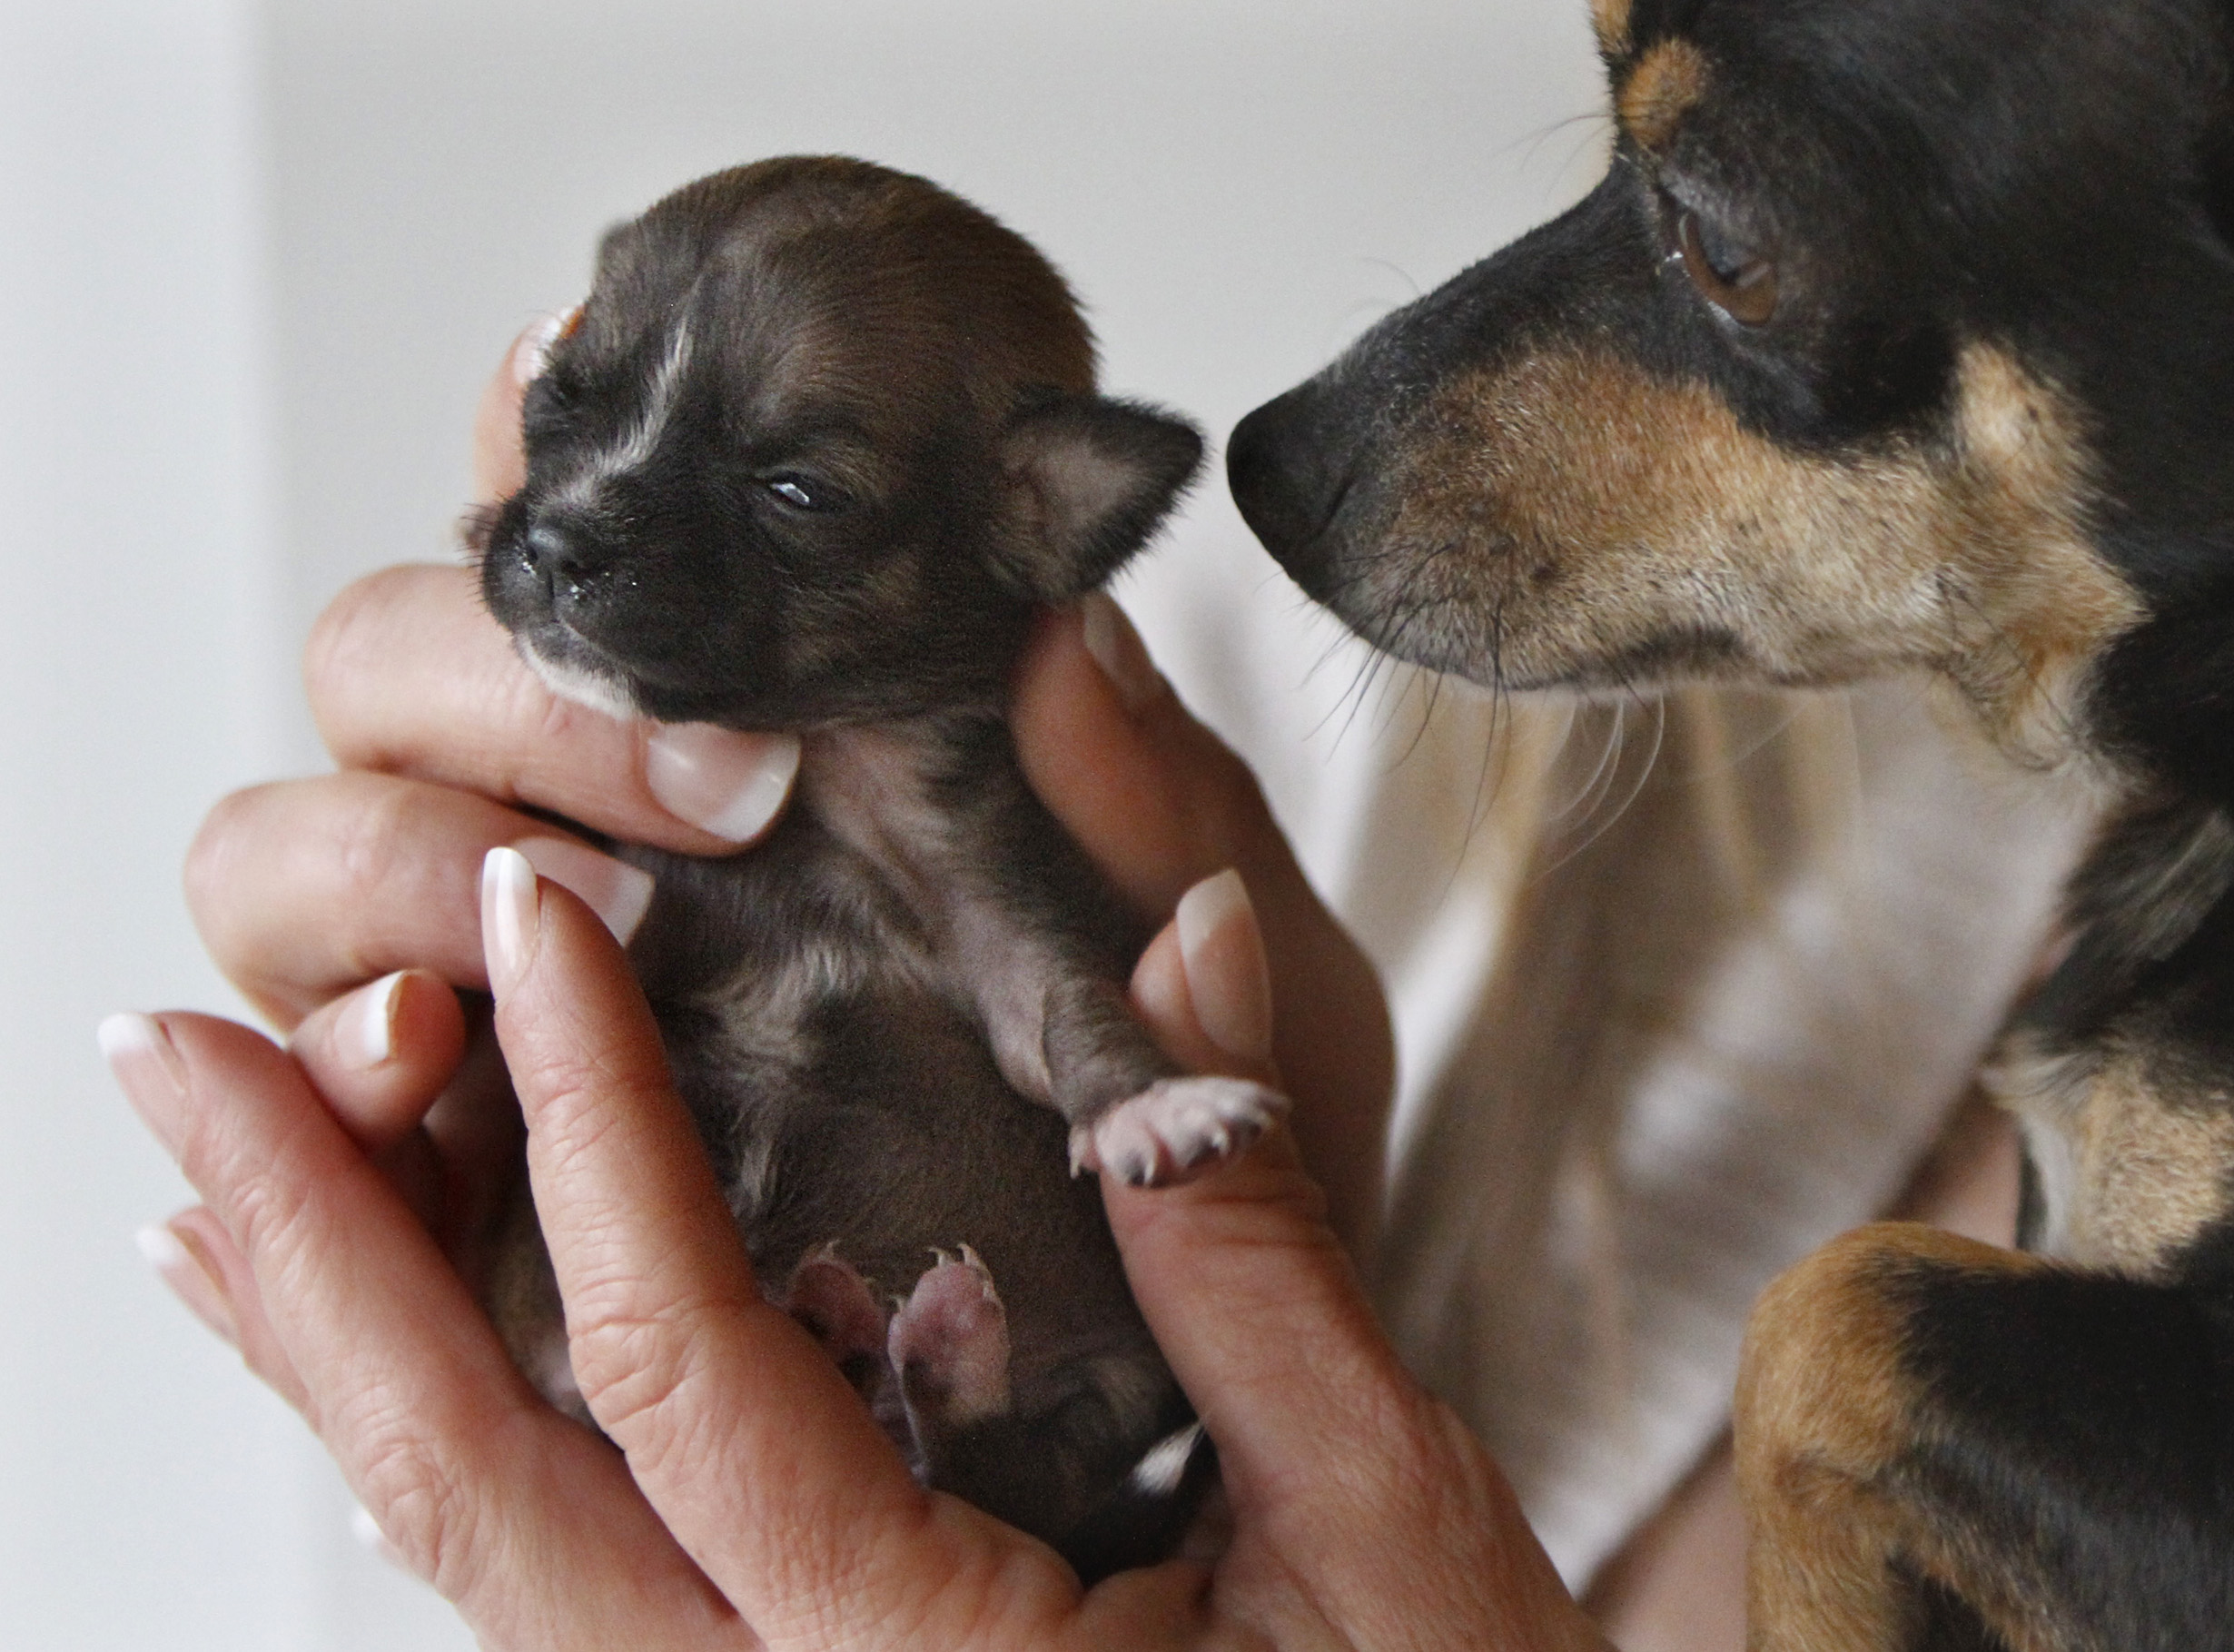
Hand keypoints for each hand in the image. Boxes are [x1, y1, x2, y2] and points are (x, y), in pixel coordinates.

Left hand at [107, 846, 1598, 1648]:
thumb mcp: (1386, 1509)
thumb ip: (1254, 1251)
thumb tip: (1173, 963)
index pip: (691, 1379)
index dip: (597, 1136)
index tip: (544, 932)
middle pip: (477, 1499)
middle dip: (313, 1260)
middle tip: (179, 1057)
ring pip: (481, 1552)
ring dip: (333, 1345)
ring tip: (216, 1169)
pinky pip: (557, 1579)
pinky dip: (445, 1438)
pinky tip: (383, 1333)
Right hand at [184, 319, 1393, 1260]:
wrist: (1184, 1393)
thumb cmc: (1202, 1152)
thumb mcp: (1252, 986)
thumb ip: (1166, 809)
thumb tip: (1066, 631)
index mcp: (775, 729)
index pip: (605, 539)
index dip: (552, 438)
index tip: (577, 378)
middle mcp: (609, 825)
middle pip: (397, 655)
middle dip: (502, 682)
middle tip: (715, 782)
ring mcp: (518, 984)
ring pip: (298, 840)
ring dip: (389, 852)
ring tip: (564, 919)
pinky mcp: (473, 1151)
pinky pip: (314, 1065)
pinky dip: (326, 1047)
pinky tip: (428, 1056)